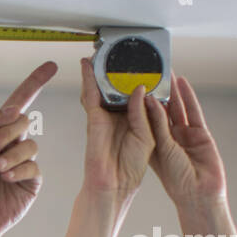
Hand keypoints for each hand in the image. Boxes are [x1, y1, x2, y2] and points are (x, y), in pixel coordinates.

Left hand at [0, 61, 56, 236]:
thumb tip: (12, 109)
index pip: (18, 104)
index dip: (34, 84)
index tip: (50, 66)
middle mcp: (12, 145)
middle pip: (23, 122)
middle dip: (6, 132)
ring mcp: (23, 162)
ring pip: (30, 145)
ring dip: (11, 155)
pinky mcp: (31, 181)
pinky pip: (33, 166)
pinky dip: (18, 170)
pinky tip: (5, 179)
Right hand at [79, 56, 154, 198]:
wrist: (115, 185)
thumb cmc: (131, 167)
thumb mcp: (148, 135)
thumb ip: (144, 112)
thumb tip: (139, 89)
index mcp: (137, 120)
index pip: (139, 93)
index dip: (142, 78)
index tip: (147, 61)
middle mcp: (120, 116)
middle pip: (119, 87)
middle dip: (119, 70)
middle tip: (121, 51)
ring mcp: (106, 117)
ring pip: (103, 88)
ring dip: (101, 71)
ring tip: (102, 52)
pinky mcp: (94, 120)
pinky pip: (91, 96)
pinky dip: (88, 80)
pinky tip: (88, 66)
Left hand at [144, 72, 226, 207]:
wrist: (200, 192)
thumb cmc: (177, 178)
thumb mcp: (161, 148)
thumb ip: (156, 124)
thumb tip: (146, 100)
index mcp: (153, 145)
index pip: (143, 120)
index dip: (137, 104)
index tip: (129, 88)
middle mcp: (168, 138)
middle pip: (160, 111)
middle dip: (155, 92)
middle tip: (148, 73)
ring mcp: (184, 135)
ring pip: (176, 108)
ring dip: (171, 90)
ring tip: (165, 72)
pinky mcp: (200, 133)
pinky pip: (193, 111)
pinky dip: (187, 96)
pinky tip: (182, 82)